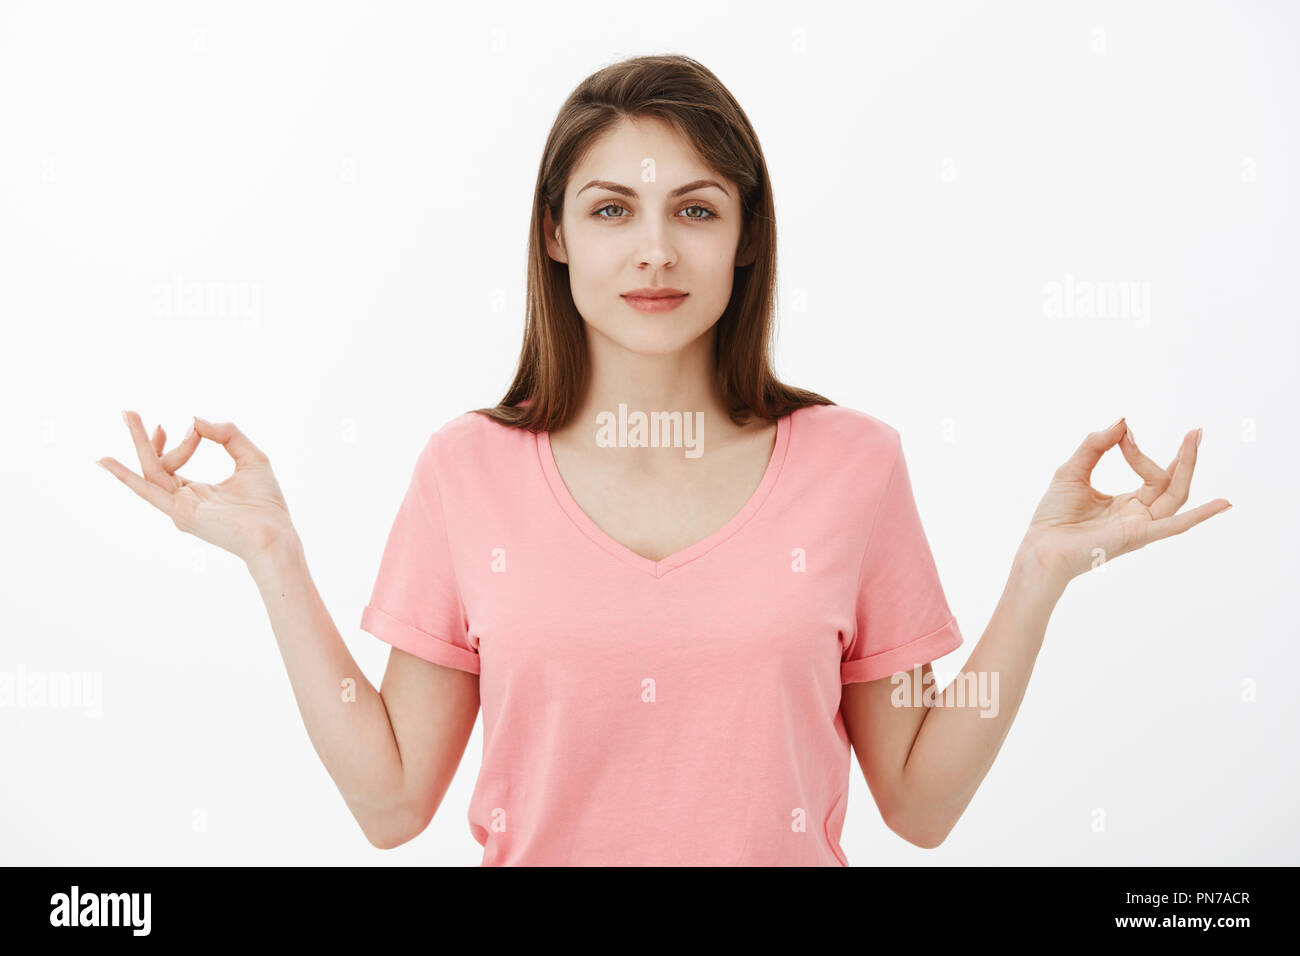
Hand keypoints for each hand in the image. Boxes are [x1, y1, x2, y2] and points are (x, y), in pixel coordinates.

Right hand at [98, 411, 294, 563]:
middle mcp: (182, 501)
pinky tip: (107, 462)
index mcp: (197, 492)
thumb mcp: (251, 457)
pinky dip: (127, 476)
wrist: (276, 533)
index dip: (179, 440)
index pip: (173, 463)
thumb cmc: (267, 503)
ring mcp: (178, 508)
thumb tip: (194, 419)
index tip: (193, 426)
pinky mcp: (180, 513)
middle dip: (142, 437)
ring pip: (150, 470)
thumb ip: (227, 434)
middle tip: (127, 411)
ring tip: (127, 414)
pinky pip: (148, 491)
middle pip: (154, 464)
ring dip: (139, 442)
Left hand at [1020, 418, 1231, 585]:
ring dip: (1186, 466)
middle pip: (1171, 483)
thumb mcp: (1073, 470)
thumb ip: (1096, 445)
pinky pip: (1175, 526)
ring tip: (1194, 439)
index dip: (1138, 450)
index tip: (1123, 433)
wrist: (1041, 546)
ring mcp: (1142, 526)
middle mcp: (1140, 515)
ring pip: (1175, 495)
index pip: (1149, 473)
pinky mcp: (1138, 536)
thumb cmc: (1054, 516)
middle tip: (1196, 430)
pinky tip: (1223, 503)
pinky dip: (1200, 516)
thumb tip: (1122, 421)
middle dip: (1185, 457)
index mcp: (1127, 503)